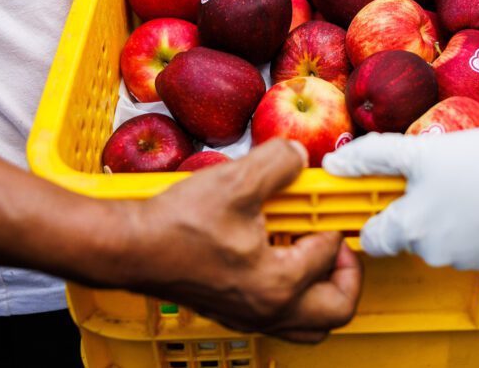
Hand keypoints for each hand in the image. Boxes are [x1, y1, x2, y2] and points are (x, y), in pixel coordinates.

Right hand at [114, 140, 360, 341]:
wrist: (129, 248)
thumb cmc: (178, 224)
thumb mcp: (236, 182)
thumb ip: (279, 163)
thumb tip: (299, 155)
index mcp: (279, 284)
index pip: (329, 255)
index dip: (333, 224)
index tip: (326, 205)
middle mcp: (269, 310)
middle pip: (336, 310)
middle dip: (348, 275)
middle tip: (340, 246)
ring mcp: (250, 317)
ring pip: (310, 324)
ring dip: (323, 292)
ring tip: (316, 258)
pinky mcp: (231, 313)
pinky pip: (281, 319)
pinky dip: (294, 295)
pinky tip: (277, 258)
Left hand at [322, 128, 478, 269]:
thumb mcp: (422, 152)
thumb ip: (373, 157)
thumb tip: (333, 162)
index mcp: (410, 230)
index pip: (371, 239)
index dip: (373, 215)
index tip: (378, 196)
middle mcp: (431, 253)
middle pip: (405, 235)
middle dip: (411, 209)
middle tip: (428, 178)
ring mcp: (461, 260)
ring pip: (435, 238)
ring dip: (439, 215)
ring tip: (459, 183)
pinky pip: (462, 242)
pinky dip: (465, 224)